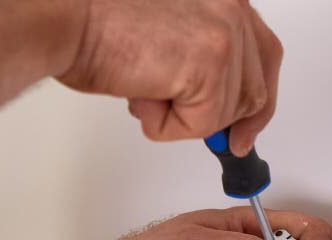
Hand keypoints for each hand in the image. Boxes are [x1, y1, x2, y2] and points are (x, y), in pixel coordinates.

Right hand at [58, 0, 282, 152]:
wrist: (66, 19)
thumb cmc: (101, 26)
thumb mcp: (174, 41)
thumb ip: (203, 65)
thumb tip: (222, 114)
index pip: (265, 57)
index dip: (257, 101)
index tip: (246, 131)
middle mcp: (233, 8)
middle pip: (254, 90)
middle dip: (226, 119)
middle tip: (205, 134)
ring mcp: (226, 34)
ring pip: (227, 111)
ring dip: (185, 119)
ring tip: (146, 92)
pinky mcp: (211, 62)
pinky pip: (203, 124)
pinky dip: (169, 127)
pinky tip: (143, 97)